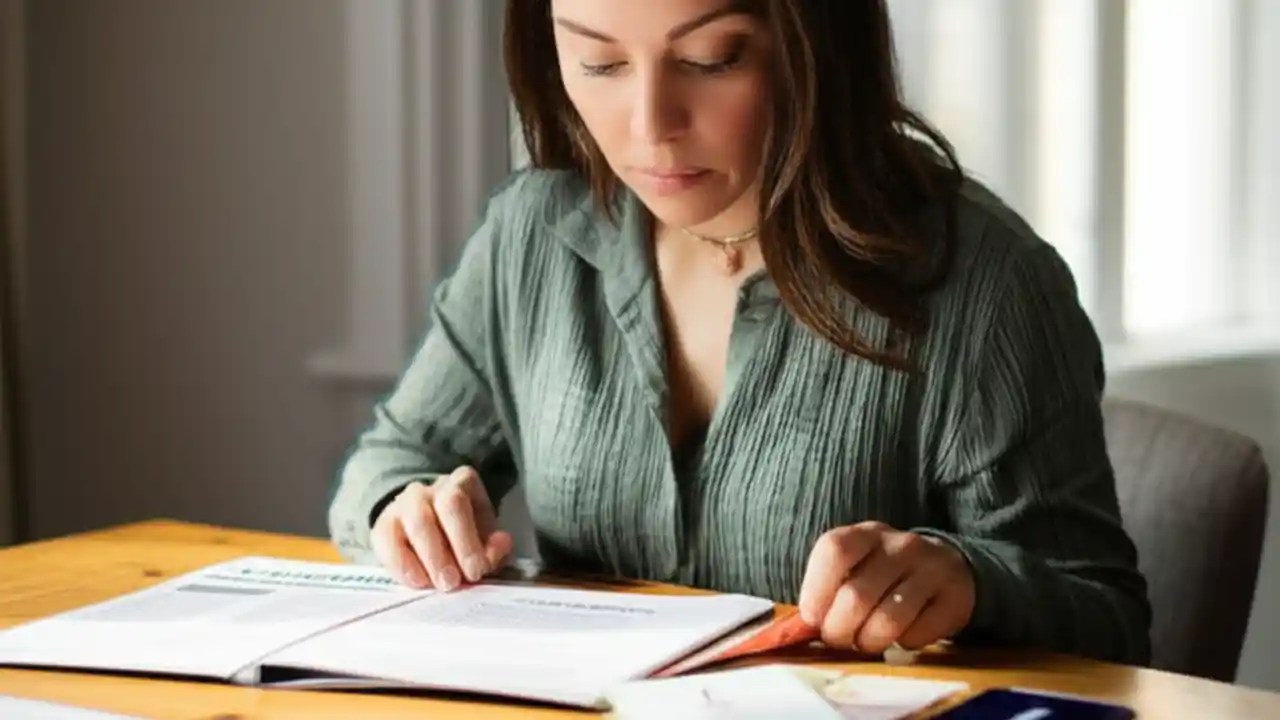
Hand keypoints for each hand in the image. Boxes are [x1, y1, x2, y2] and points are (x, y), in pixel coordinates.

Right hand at [370, 466, 513, 590]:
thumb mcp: (484, 538)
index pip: (464, 502)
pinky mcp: (384, 526)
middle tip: (456, 581)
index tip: (476, 570)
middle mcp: (432, 488)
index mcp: (462, 483)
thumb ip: (495, 547)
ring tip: (440, 585)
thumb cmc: (462, 535)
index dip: (469, 539)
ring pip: (418, 523)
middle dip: (455, 546)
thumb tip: (501, 545)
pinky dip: (403, 566)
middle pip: (447, 506)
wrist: (425, 528)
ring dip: (431, 558)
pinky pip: (389, 542)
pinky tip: (418, 582)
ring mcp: (404, 503)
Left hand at [798, 522, 974, 653]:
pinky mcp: (955, 599)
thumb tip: (801, 626)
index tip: (812, 617)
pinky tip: (902, 635)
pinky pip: (917, 636)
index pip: (834, 551)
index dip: (815, 590)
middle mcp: (900, 546)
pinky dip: (902, 645)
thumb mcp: (856, 567)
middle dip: (838, 630)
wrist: (947, 568)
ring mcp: (931, 570)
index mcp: (865, 534)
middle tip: (839, 639)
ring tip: (866, 641)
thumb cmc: (884, 573)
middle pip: (856, 596)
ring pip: (887, 621)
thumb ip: (827, 589)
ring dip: (868, 642)